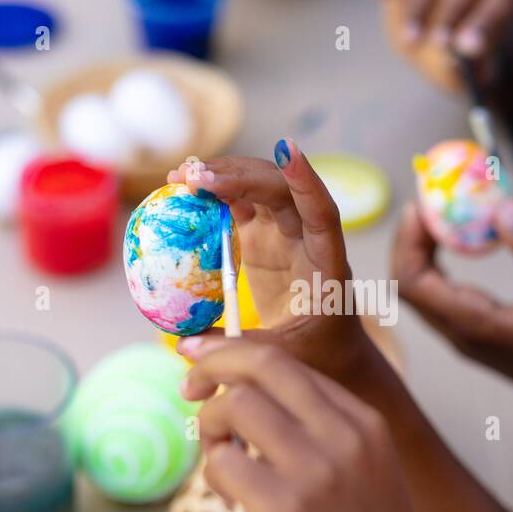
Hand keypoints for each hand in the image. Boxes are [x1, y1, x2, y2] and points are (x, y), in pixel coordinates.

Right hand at [168, 144, 373, 381]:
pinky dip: (217, 193)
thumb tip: (184, 346)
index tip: (288, 152)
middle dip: (242, 175)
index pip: (323, 215)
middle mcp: (311, 240)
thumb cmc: (318, 359)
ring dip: (226, 176)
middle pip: (283, 191)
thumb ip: (241, 351)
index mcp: (328, 265)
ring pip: (261, 189)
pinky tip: (185, 189)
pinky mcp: (267, 237)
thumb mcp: (284, 359)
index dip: (307, 183)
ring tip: (181, 176)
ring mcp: (288, 234)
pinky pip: (242, 204)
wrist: (331, 356)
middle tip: (194, 177)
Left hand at [181, 340, 478, 511]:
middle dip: (212, 367)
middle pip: (260, 367)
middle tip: (191, 388)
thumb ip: (316, 435)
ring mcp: (319, 471)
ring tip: (223, 465)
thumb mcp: (363, 476)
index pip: (288, 361)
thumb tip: (242, 399)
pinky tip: (235, 502)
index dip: (236, 353)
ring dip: (211, 429)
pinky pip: (223, 466)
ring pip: (235, 409)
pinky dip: (214, 476)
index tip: (204, 355)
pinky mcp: (288, 511)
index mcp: (366, 423)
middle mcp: (346, 436)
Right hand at [367, 0, 512, 93]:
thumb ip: (462, 63)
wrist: (437, 46)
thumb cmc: (459, 57)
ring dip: (419, 2)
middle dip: (452, 10)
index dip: (487, 21)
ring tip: (409, 40)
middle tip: (438, 44)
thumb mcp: (466, 70)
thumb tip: (452, 57)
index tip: (469, 47)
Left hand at [392, 197, 512, 430]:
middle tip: (431, 202)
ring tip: (446, 216)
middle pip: (409, 285)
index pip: (410, 281)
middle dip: (412, 240)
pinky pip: (447, 296)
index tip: (422, 203)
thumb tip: (501, 206)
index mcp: (471, 326)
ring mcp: (470, 338)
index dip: (407, 239)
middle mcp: (460, 335)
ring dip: (426, 252)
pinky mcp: (483, 336)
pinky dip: (445, 265)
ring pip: (426, 292)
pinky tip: (468, 243)